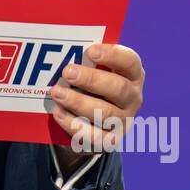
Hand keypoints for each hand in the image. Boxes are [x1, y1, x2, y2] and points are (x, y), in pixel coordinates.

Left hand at [50, 42, 144, 166]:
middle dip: (91, 79)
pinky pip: (94, 136)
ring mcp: (124, 121)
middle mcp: (133, 98)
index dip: (113, 55)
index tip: (90, 51)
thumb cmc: (90, 85)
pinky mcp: (110, 140)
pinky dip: (73, 124)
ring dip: (78, 102)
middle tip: (67, 72)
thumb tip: (62, 48)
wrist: (90, 122)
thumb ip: (85, 61)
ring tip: (57, 92)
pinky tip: (57, 112)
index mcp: (132, 75)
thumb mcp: (93, 71)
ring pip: (106, 113)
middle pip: (118, 88)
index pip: (130, 62)